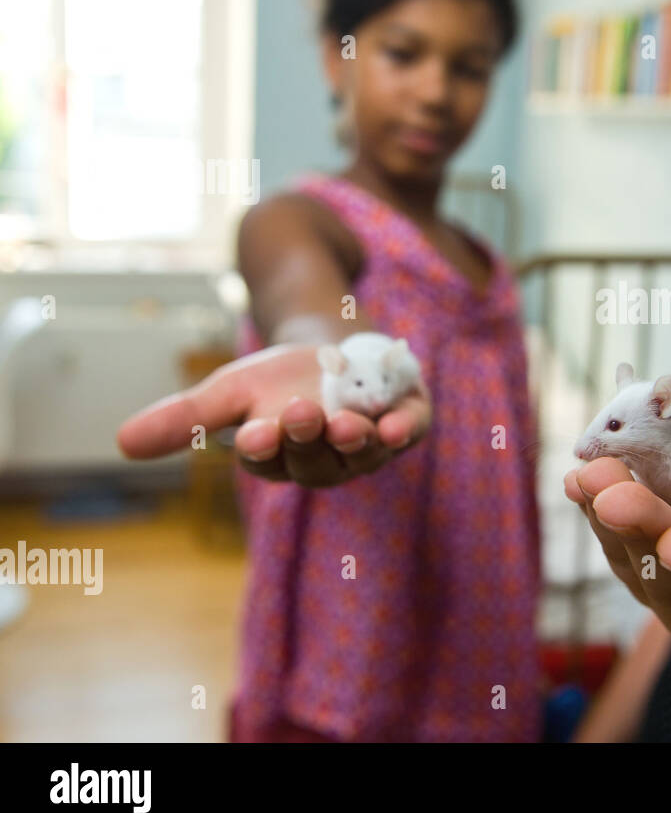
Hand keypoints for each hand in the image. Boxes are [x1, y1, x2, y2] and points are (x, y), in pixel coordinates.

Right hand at [116, 342, 431, 486]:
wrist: (333, 351)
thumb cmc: (277, 383)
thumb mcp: (229, 393)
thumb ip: (186, 419)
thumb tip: (120, 443)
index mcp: (280, 459)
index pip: (269, 461)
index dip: (264, 448)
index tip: (254, 432)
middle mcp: (327, 462)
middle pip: (316, 460)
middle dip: (308, 437)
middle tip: (301, 412)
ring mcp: (370, 446)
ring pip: (362, 453)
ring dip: (355, 440)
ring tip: (346, 424)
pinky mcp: (407, 423)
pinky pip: (408, 434)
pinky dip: (404, 430)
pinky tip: (396, 426)